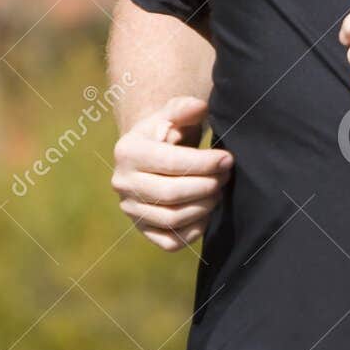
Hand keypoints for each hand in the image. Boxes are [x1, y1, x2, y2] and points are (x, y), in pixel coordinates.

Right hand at [111, 94, 234, 251]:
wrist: (155, 153)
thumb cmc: (170, 129)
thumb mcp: (175, 112)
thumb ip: (186, 108)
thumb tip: (199, 108)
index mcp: (127, 151)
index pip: (169, 163)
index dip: (203, 163)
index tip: (228, 159)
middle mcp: (122, 183)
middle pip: (170, 194)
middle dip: (206, 185)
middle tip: (226, 175)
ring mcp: (131, 209)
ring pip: (172, 219)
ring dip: (204, 206)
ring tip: (219, 190)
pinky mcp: (142, 229)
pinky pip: (171, 241)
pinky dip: (194, 230)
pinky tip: (207, 212)